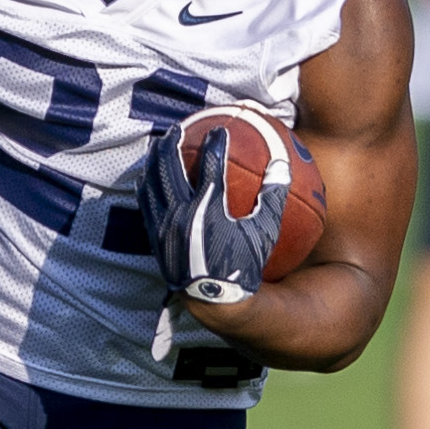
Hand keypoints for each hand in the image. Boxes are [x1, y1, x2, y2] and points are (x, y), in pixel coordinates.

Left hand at [141, 127, 284, 305]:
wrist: (213, 300)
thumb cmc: (244, 267)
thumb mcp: (264, 233)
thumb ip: (274, 198)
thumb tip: (283, 165)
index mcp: (209, 209)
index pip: (210, 165)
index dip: (215, 144)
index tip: (220, 130)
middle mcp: (181, 213)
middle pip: (169, 168)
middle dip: (172, 145)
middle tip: (177, 129)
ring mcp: (164, 226)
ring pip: (152, 185)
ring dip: (154, 162)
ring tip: (158, 148)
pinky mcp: (154, 238)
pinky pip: (146, 205)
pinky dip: (147, 188)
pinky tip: (148, 180)